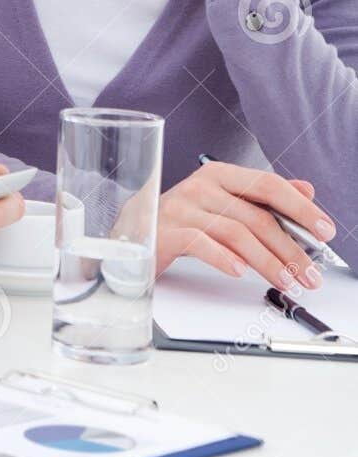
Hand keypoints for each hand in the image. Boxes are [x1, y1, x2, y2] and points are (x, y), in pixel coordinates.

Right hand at [157, 158, 335, 288]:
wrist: (131, 233)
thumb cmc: (181, 220)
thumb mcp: (224, 204)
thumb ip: (262, 198)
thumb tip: (306, 190)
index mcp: (219, 175)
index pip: (268, 185)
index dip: (300, 208)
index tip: (325, 231)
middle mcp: (200, 186)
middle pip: (256, 216)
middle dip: (290, 249)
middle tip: (309, 273)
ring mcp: (181, 208)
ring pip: (236, 233)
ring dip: (267, 262)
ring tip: (285, 281)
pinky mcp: (164, 231)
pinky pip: (201, 244)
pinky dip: (225, 260)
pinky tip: (241, 273)